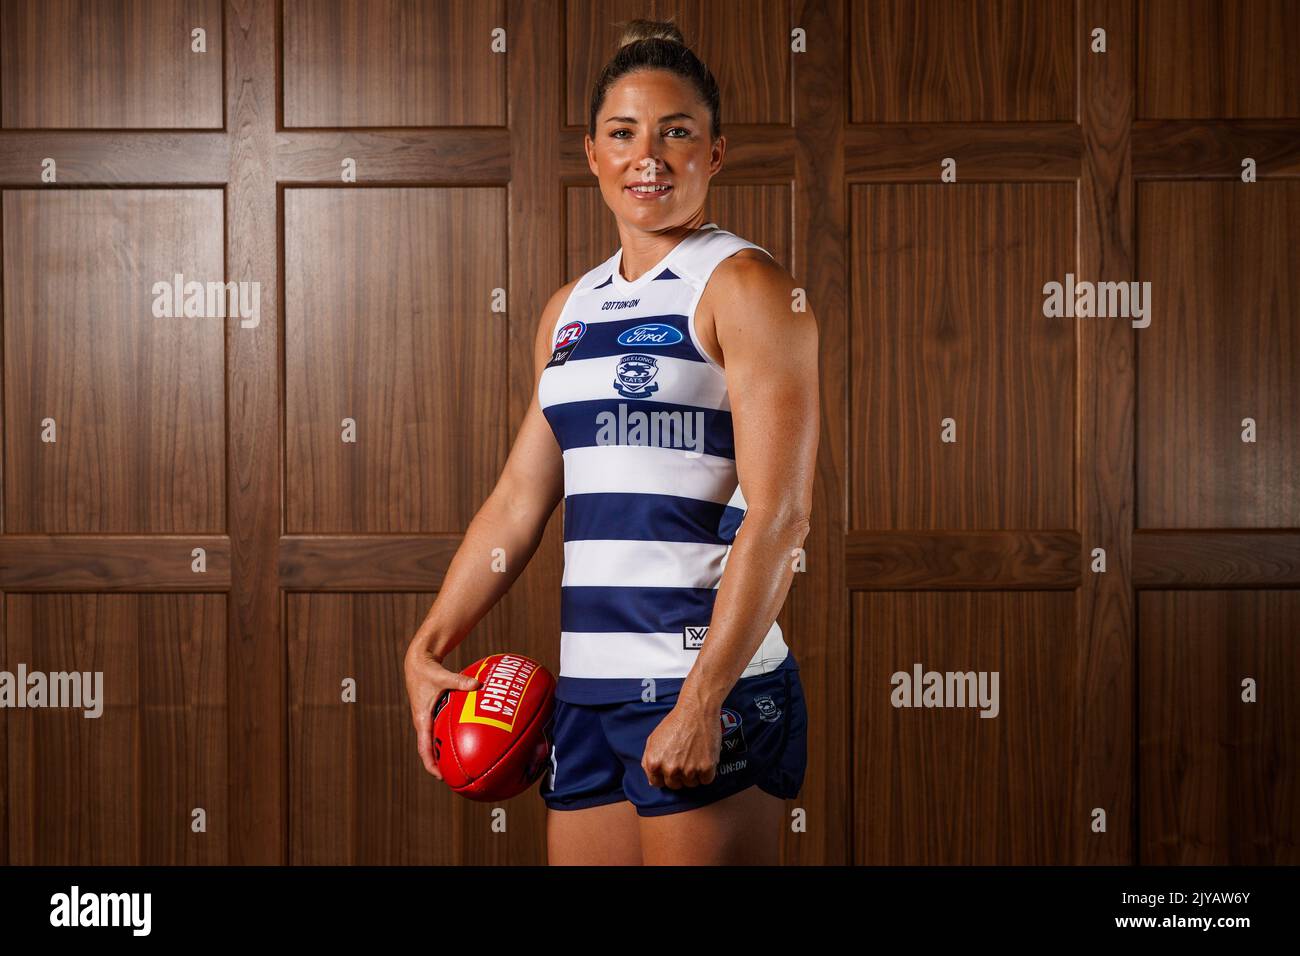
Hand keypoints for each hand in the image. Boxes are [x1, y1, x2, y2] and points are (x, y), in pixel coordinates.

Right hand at [404, 638, 481, 779]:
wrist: (417, 662)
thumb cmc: (427, 670)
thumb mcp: (442, 676)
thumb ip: (459, 681)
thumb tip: (478, 685)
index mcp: (422, 719)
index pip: (424, 748)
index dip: (431, 764)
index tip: (441, 777)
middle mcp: (424, 722)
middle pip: (430, 750)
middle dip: (440, 764)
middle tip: (455, 777)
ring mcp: (428, 719)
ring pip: (435, 742)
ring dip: (444, 753)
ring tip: (461, 765)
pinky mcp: (433, 713)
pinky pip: (441, 730)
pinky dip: (450, 737)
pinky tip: (468, 738)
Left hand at [642, 698, 721, 788]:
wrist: (696, 710)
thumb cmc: (675, 722)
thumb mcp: (653, 739)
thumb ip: (648, 760)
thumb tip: (652, 781)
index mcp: (654, 763)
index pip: (657, 783)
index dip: (664, 775)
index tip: (671, 767)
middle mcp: (670, 769)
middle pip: (675, 785)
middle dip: (679, 776)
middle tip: (685, 760)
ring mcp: (688, 770)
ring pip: (691, 784)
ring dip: (694, 774)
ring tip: (695, 756)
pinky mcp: (706, 768)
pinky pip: (706, 780)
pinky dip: (707, 772)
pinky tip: (704, 758)